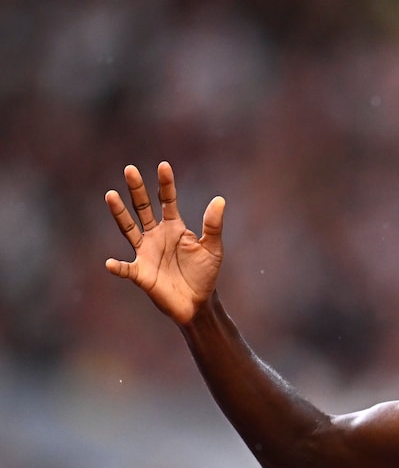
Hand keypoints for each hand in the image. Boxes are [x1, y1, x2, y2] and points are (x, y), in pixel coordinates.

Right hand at [104, 161, 224, 324]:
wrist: (198, 302)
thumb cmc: (205, 274)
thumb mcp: (213, 248)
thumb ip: (213, 225)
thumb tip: (220, 200)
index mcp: (174, 227)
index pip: (167, 200)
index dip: (166, 184)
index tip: (164, 165)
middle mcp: (156, 235)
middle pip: (143, 207)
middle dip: (137, 189)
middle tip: (130, 169)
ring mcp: (146, 252)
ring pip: (128, 229)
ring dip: (120, 213)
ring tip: (110, 195)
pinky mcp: (141, 274)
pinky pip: (126, 269)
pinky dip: (118, 267)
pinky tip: (111, 263)